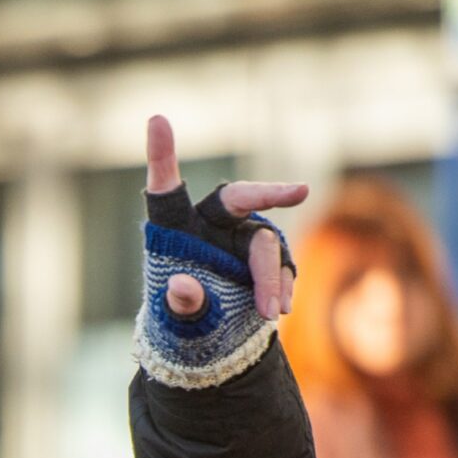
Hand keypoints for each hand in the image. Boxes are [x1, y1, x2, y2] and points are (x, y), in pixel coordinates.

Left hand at [145, 115, 307, 319]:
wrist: (207, 337)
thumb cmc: (181, 317)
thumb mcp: (175, 318)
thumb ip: (180, 303)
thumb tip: (182, 287)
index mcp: (175, 229)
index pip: (166, 189)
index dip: (161, 155)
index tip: (157, 120)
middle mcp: (211, 225)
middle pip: (237, 198)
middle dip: (268, 192)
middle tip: (301, 191)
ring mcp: (242, 239)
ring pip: (265, 244)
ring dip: (271, 276)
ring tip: (269, 311)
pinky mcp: (265, 259)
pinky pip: (283, 265)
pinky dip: (283, 286)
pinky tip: (280, 307)